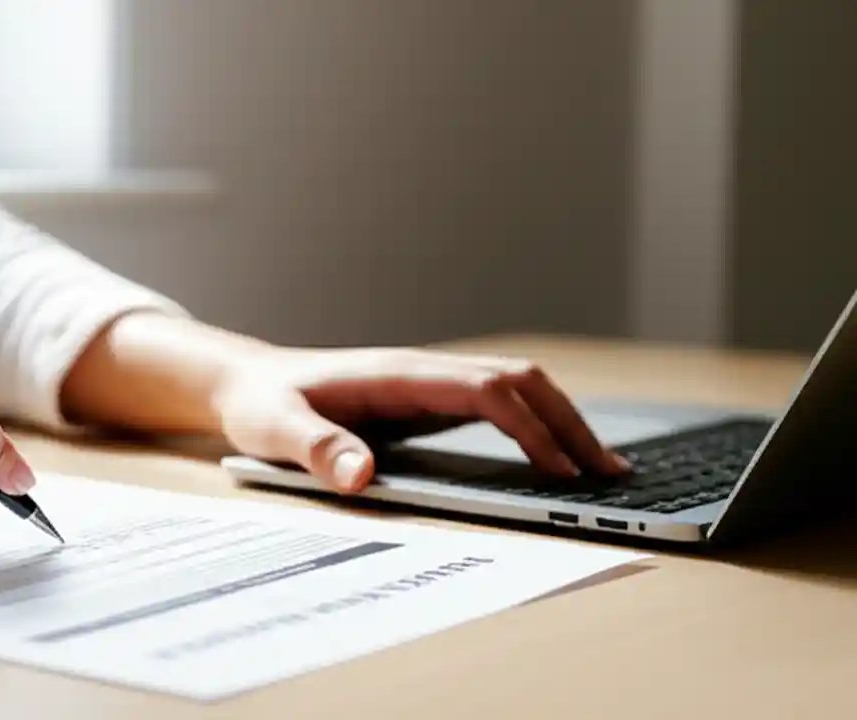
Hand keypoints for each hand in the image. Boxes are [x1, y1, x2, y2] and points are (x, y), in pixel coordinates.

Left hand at [213, 347, 629, 492]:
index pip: (485, 390)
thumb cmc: (262, 403)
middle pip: (520, 382)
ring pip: (518, 390)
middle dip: (569, 423)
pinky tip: (557, 459)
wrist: (249, 383)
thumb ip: (313, 448)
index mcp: (397, 374)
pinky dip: (538, 428)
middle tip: (611, 475)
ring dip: (563, 422)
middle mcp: (424, 373)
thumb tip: (360, 476)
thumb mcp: (273, 428)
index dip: (529, 427)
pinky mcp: (429, 403)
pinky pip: (499, 408)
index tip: (561, 469)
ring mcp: (430, 385)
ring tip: (604, 471)